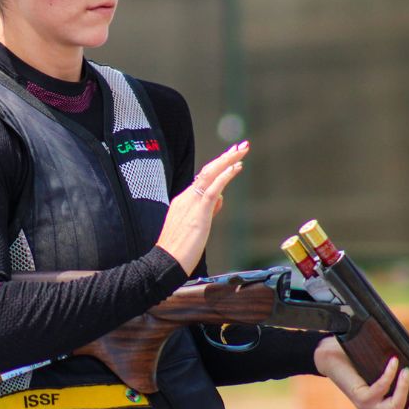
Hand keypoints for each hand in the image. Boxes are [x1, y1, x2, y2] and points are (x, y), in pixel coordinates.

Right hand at [156, 140, 248, 274]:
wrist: (166, 262)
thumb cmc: (178, 251)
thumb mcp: (195, 228)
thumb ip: (207, 211)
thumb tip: (219, 198)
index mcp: (183, 201)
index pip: (203, 179)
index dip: (218, 166)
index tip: (230, 157)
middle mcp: (186, 197)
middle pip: (208, 171)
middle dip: (225, 157)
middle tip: (241, 146)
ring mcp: (191, 202)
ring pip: (210, 174)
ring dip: (228, 160)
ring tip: (242, 151)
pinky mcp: (199, 211)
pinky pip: (213, 188)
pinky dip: (225, 175)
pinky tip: (236, 166)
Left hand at [313, 336, 408, 408]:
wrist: (330, 359)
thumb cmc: (358, 365)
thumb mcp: (379, 375)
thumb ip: (396, 379)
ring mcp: (366, 407)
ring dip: (404, 389)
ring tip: (407, 371)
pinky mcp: (358, 396)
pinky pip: (380, 390)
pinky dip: (390, 375)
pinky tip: (393, 361)